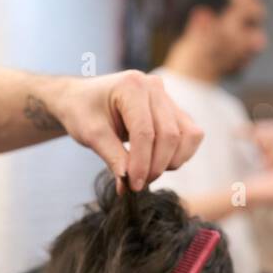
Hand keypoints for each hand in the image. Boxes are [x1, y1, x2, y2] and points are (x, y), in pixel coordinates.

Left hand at [49, 71, 202, 192]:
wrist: (81, 98)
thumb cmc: (82, 111)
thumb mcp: (90, 134)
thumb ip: (111, 157)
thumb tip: (128, 184)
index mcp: (131, 86)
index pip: (144, 131)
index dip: (141, 163)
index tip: (133, 186)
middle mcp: (154, 87)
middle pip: (169, 135)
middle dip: (156, 166)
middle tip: (138, 185)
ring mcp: (167, 97)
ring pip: (186, 135)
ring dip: (171, 161)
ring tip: (147, 174)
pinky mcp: (174, 110)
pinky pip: (191, 135)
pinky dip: (180, 154)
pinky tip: (159, 163)